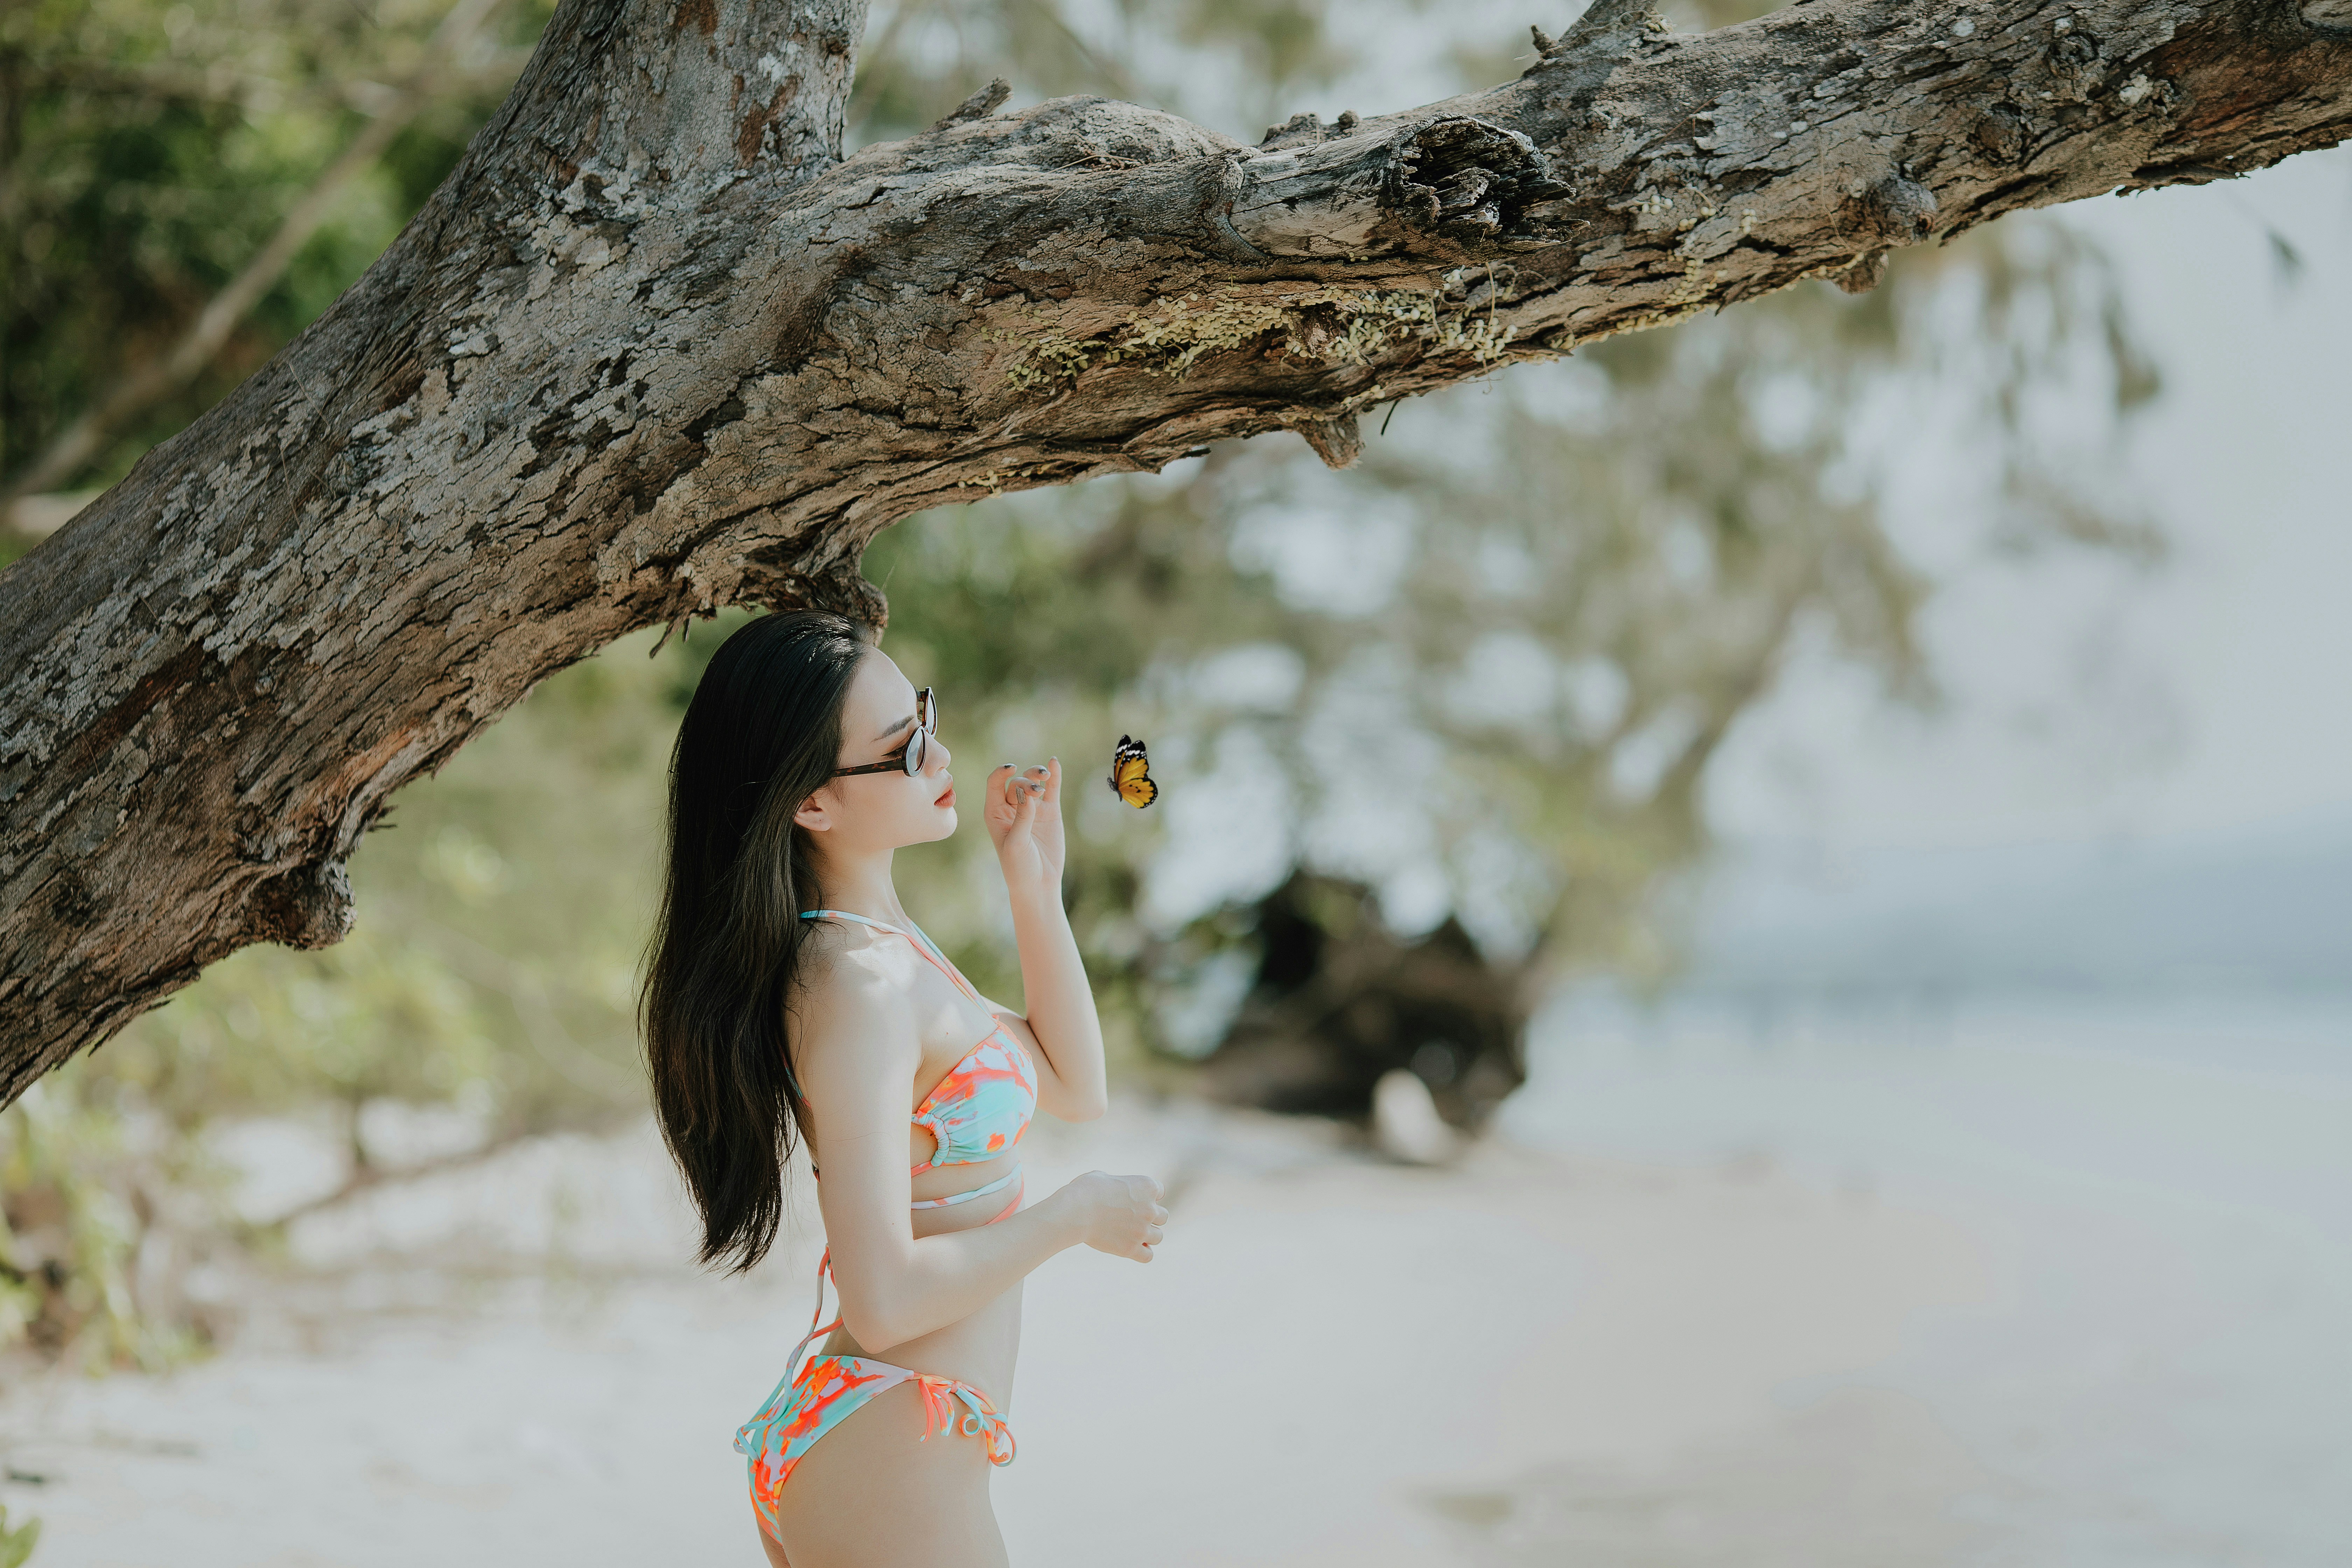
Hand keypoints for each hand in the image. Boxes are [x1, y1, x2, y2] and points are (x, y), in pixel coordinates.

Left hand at [985, 758, 1064, 897]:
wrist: (1039, 884)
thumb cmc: (1019, 867)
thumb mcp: (1016, 843)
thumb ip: (1021, 817)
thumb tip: (1026, 791)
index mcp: (995, 814)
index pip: (994, 784)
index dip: (1001, 772)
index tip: (1012, 769)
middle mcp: (1011, 808)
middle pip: (1015, 782)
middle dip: (1025, 782)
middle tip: (1035, 793)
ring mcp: (1031, 809)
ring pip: (1032, 782)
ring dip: (1037, 774)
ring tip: (1045, 776)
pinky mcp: (1049, 812)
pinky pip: (1051, 790)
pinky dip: (1054, 776)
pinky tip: (1054, 762)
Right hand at [1053, 1170, 1167, 1261]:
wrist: (1075, 1212)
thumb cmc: (1086, 1190)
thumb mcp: (1104, 1177)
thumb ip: (1119, 1186)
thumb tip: (1116, 1192)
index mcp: (1147, 1186)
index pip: (1160, 1191)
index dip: (1147, 1195)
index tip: (1133, 1198)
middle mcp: (1150, 1209)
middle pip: (1163, 1216)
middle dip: (1150, 1217)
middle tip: (1131, 1217)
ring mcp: (1142, 1231)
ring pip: (1159, 1237)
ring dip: (1148, 1236)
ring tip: (1130, 1234)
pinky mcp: (1131, 1249)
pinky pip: (1148, 1256)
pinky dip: (1142, 1253)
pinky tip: (1130, 1247)